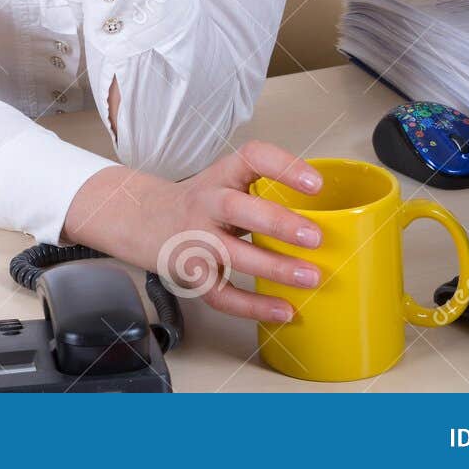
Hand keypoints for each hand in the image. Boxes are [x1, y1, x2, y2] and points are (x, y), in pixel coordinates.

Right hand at [60, 141, 325, 323]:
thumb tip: (327, 213)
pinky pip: (223, 294)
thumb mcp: (225, 183)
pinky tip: (284, 310)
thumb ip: (264, 192)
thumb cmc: (199, 203)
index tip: (316, 182)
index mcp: (221, 176)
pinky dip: (254, 306)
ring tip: (311, 277)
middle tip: (314, 236)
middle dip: (277, 222)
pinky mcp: (192, 274)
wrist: (141, 218)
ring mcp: (196, 241)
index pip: (252, 157)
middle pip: (237, 208)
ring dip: (274, 267)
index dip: (284, 166)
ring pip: (232, 254)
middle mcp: (206, 204)